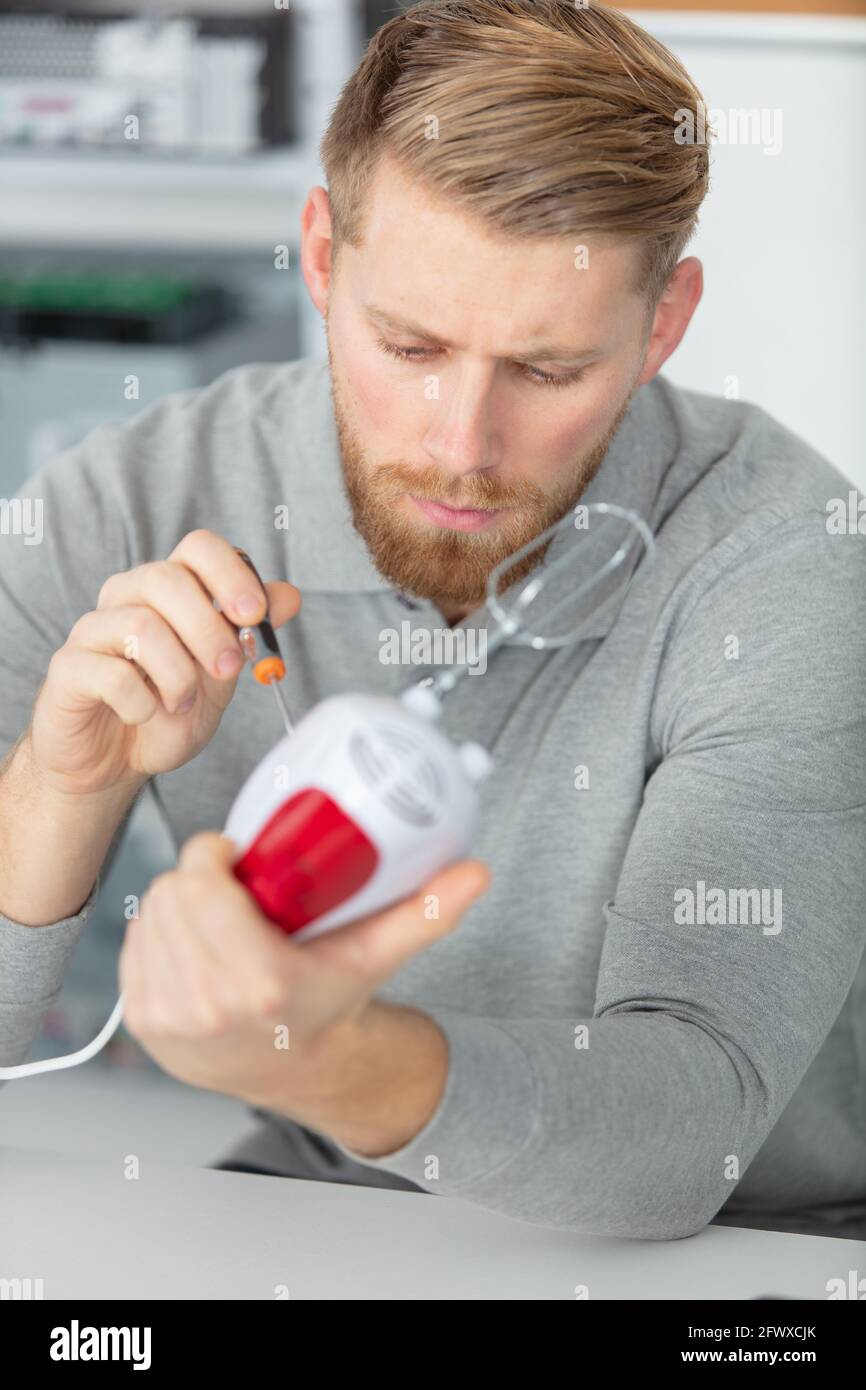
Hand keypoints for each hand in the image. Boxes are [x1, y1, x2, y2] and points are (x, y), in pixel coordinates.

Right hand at [29, 529, 300, 797]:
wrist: (115, 762)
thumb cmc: (168, 713)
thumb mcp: (221, 676)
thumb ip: (249, 635)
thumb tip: (289, 594)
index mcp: (169, 589)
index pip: (198, 547)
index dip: (230, 574)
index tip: (253, 614)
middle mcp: (127, 596)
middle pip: (167, 578)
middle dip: (209, 629)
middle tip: (229, 670)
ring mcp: (93, 629)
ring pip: (142, 625)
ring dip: (178, 675)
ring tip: (182, 704)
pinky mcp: (67, 668)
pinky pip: (110, 673)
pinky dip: (140, 702)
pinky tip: (144, 715)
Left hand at [119, 831, 490, 1107]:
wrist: (303, 1070)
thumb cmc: (332, 1002)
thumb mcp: (377, 953)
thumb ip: (427, 910)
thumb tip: (476, 873)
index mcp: (258, 981)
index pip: (200, 880)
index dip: (214, 854)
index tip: (237, 858)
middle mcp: (206, 1004)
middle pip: (172, 891)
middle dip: (199, 878)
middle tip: (233, 885)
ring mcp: (169, 1019)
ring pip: (149, 915)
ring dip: (176, 903)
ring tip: (216, 915)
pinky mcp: (145, 1024)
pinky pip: (133, 946)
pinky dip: (158, 934)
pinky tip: (194, 944)